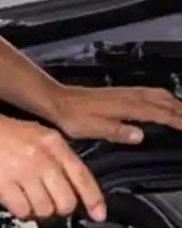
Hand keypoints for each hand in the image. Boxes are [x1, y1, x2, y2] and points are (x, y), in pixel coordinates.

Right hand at [0, 109, 105, 221]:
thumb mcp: (37, 135)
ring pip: (45, 209)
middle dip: (59, 207)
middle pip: (66, 201)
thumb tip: (76, 186)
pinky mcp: (2, 184)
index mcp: (52, 143)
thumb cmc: (0, 132)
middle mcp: (40, 157)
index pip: (82, 177)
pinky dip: (20, 210)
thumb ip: (58, 158)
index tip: (97, 213)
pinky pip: (22, 210)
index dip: (94, 200)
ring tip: (27, 198)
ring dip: (37, 209)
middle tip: (49, 202)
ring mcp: (21, 171)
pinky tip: (14, 198)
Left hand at [47, 84, 181, 143]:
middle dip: (181, 110)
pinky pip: (150, 92)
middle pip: (164, 100)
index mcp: (127, 106)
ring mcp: (125, 92)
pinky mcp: (120, 92)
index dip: (178, 120)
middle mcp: (130, 96)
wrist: (57, 101)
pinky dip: (164, 97)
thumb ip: (117, 131)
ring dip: (175, 102)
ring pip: (158, 94)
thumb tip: (141, 135)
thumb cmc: (74, 118)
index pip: (160, 113)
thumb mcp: (93, 129)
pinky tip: (164, 102)